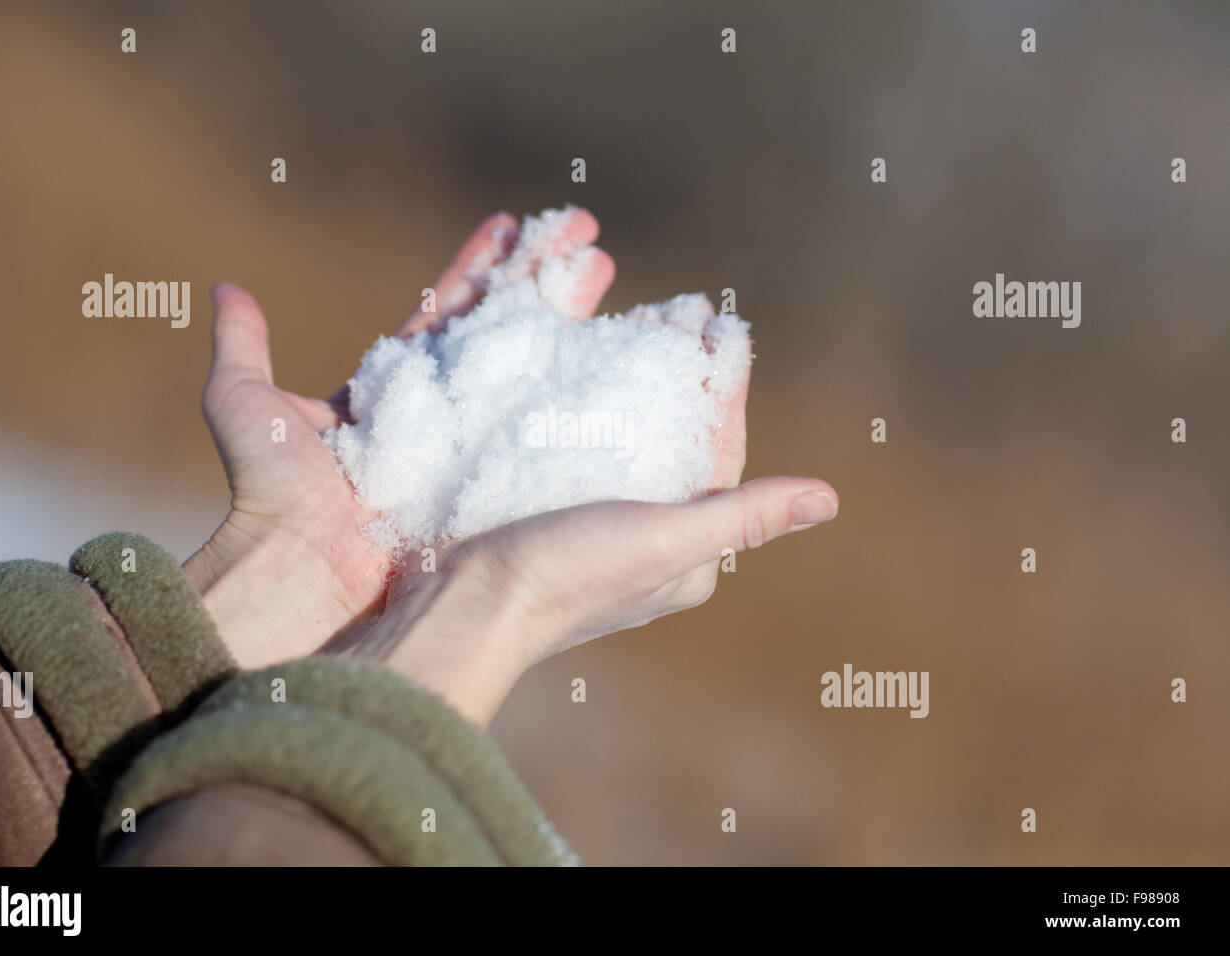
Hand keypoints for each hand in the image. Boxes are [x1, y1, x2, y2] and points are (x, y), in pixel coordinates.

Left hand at [184, 211, 614, 667]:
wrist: (302, 574)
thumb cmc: (271, 494)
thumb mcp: (246, 406)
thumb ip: (243, 348)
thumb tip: (224, 289)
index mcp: (393, 392)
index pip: (443, 313)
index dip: (478, 268)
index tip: (513, 221)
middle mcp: (440, 417)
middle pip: (499, 331)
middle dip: (540, 280)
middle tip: (580, 230)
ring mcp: (471, 449)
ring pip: (525, 367)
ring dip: (564, 313)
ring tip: (603, 260)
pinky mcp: (493, 480)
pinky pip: (538, 427)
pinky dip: (573, 390)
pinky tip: (610, 351)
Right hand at [350, 306, 837, 726]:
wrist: (461, 604)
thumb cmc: (568, 575)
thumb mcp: (666, 542)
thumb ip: (742, 517)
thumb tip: (830, 499)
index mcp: (685, 553)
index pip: (720, 454)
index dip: (725, 386)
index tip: (721, 325)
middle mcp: (645, 538)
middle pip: (675, 438)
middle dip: (681, 370)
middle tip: (678, 309)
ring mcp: (590, 522)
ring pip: (628, 432)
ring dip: (637, 374)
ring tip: (638, 317)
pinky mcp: (541, 506)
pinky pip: (579, 437)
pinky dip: (589, 394)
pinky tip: (581, 355)